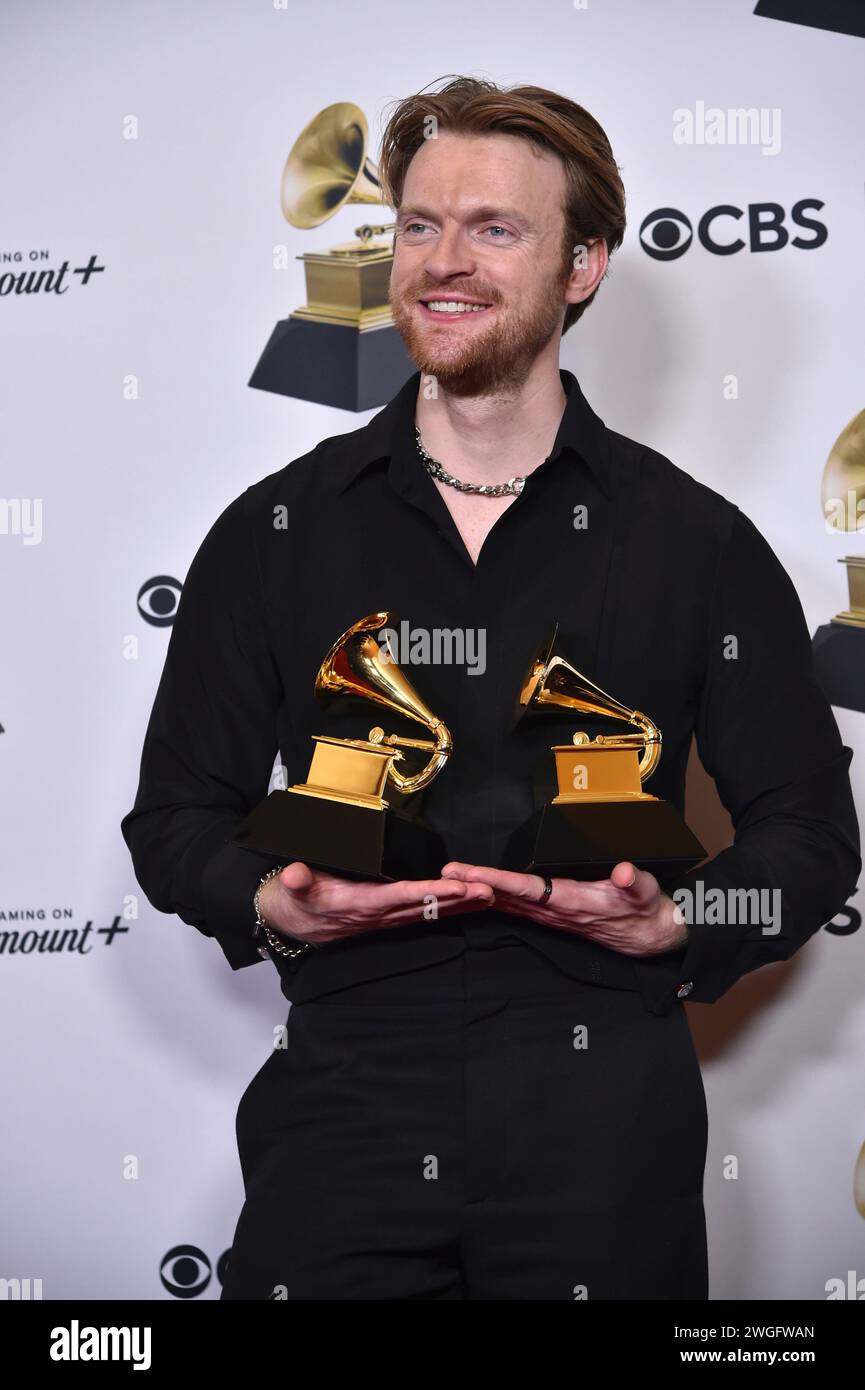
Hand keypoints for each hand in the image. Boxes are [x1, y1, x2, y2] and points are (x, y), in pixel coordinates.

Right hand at [257, 862, 493, 948]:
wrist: (291, 921)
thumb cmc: (295, 899)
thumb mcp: (290, 889)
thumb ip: (295, 882)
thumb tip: (292, 876)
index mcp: (359, 904)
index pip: (402, 897)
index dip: (430, 893)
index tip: (457, 886)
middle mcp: (378, 914)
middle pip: (425, 907)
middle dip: (458, 900)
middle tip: (488, 890)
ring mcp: (385, 918)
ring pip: (429, 912)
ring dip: (459, 905)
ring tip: (489, 896)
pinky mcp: (387, 917)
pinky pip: (423, 914)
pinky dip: (447, 908)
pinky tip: (467, 904)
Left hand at [440, 860, 687, 957]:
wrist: (653, 937)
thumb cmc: (647, 910)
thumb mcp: (648, 893)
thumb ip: (635, 882)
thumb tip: (624, 871)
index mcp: (572, 902)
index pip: (527, 889)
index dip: (497, 881)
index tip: (471, 875)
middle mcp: (556, 913)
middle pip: (508, 898)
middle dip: (475, 886)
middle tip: (444, 874)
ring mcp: (553, 917)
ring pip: (509, 904)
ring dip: (479, 892)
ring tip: (450, 880)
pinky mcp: (554, 917)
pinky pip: (518, 908)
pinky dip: (495, 900)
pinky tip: (478, 894)